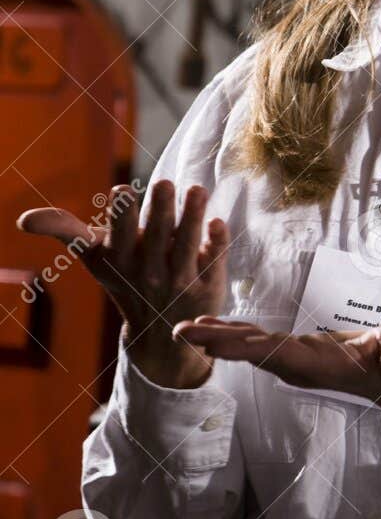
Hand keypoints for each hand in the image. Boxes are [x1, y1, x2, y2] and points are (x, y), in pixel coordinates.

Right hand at [17, 181, 228, 387]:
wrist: (160, 335)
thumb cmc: (126, 279)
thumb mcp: (94, 258)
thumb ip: (65, 230)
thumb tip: (23, 220)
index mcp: (120, 260)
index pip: (119, 235)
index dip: (121, 215)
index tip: (122, 194)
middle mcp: (150, 271)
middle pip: (156, 236)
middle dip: (160, 210)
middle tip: (165, 183)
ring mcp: (181, 280)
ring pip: (188, 245)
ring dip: (193, 217)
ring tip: (197, 190)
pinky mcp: (210, 285)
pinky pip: (215, 262)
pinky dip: (218, 244)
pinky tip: (219, 223)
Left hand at [173, 318, 380, 446]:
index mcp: (320, 363)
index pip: (277, 352)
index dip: (245, 345)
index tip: (214, 342)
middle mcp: (301, 366)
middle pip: (252, 351)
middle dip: (217, 341)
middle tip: (181, 331)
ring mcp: (298, 361)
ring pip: (251, 347)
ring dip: (218, 337)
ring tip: (186, 328)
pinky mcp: (299, 352)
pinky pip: (260, 342)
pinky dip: (236, 333)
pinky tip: (216, 329)